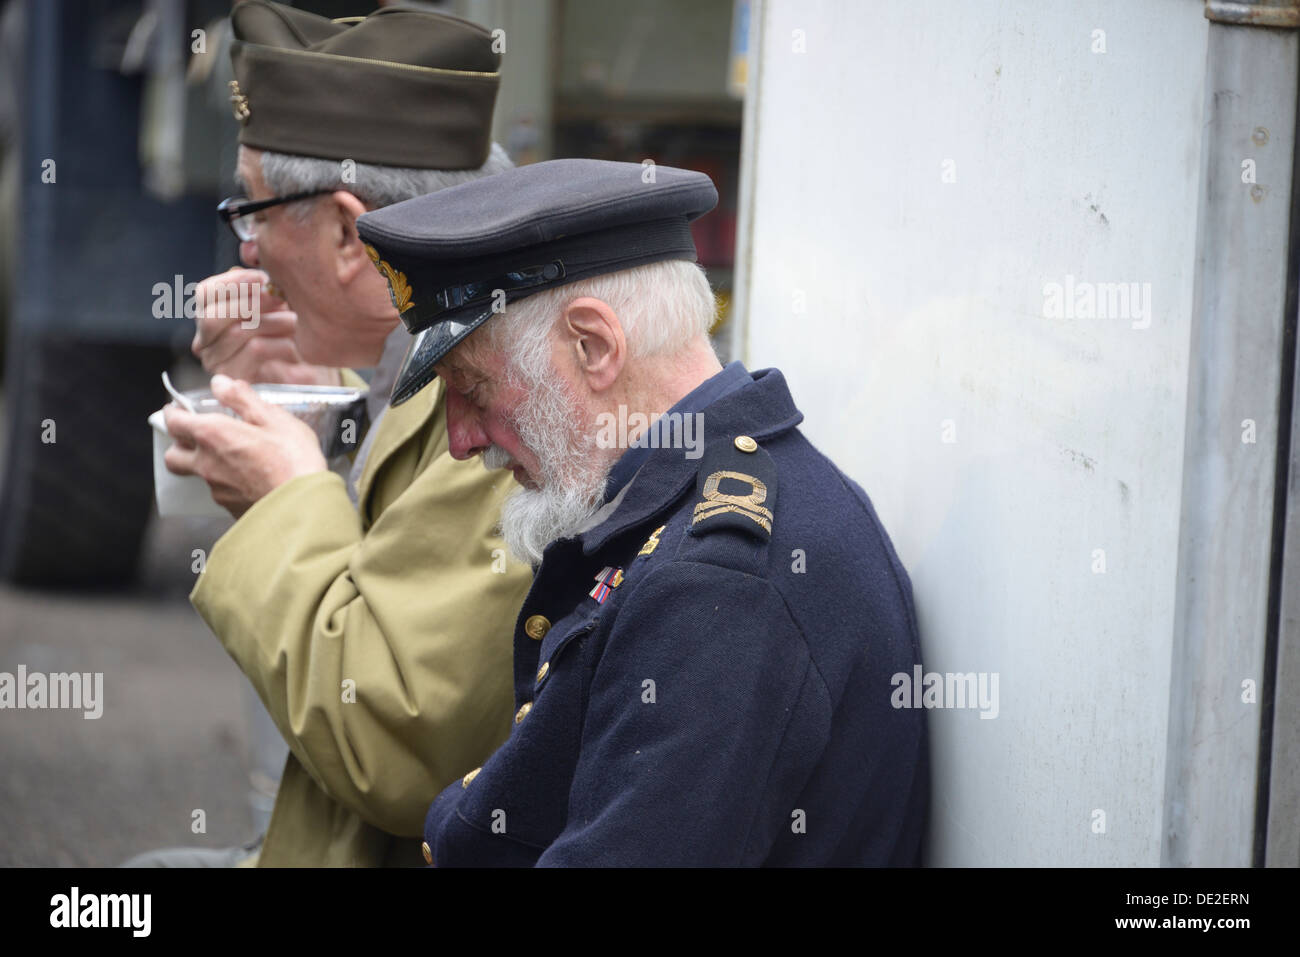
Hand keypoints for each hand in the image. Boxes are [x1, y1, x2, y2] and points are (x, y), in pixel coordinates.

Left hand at [163, 374, 327, 517]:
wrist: (303, 504)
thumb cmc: (292, 458)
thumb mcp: (273, 417)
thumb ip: (242, 398)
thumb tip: (219, 383)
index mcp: (212, 434)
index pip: (174, 422)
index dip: (174, 413)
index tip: (181, 409)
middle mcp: (206, 463)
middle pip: (173, 455)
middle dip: (179, 445)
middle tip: (197, 437)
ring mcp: (216, 489)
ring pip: (198, 474)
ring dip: (207, 464)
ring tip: (235, 458)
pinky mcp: (229, 508)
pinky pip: (220, 492)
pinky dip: (229, 483)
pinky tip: (252, 479)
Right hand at [191, 267, 340, 385]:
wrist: (308, 371)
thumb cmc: (288, 331)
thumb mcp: (275, 300)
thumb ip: (259, 277)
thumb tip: (250, 249)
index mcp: (209, 315)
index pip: (205, 293)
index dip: (234, 282)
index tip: (265, 277)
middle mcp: (204, 341)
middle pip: (212, 316)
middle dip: (251, 302)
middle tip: (282, 297)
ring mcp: (217, 363)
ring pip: (238, 332)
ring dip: (273, 322)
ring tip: (296, 321)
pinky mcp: (237, 379)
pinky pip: (255, 352)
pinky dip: (281, 343)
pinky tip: (297, 344)